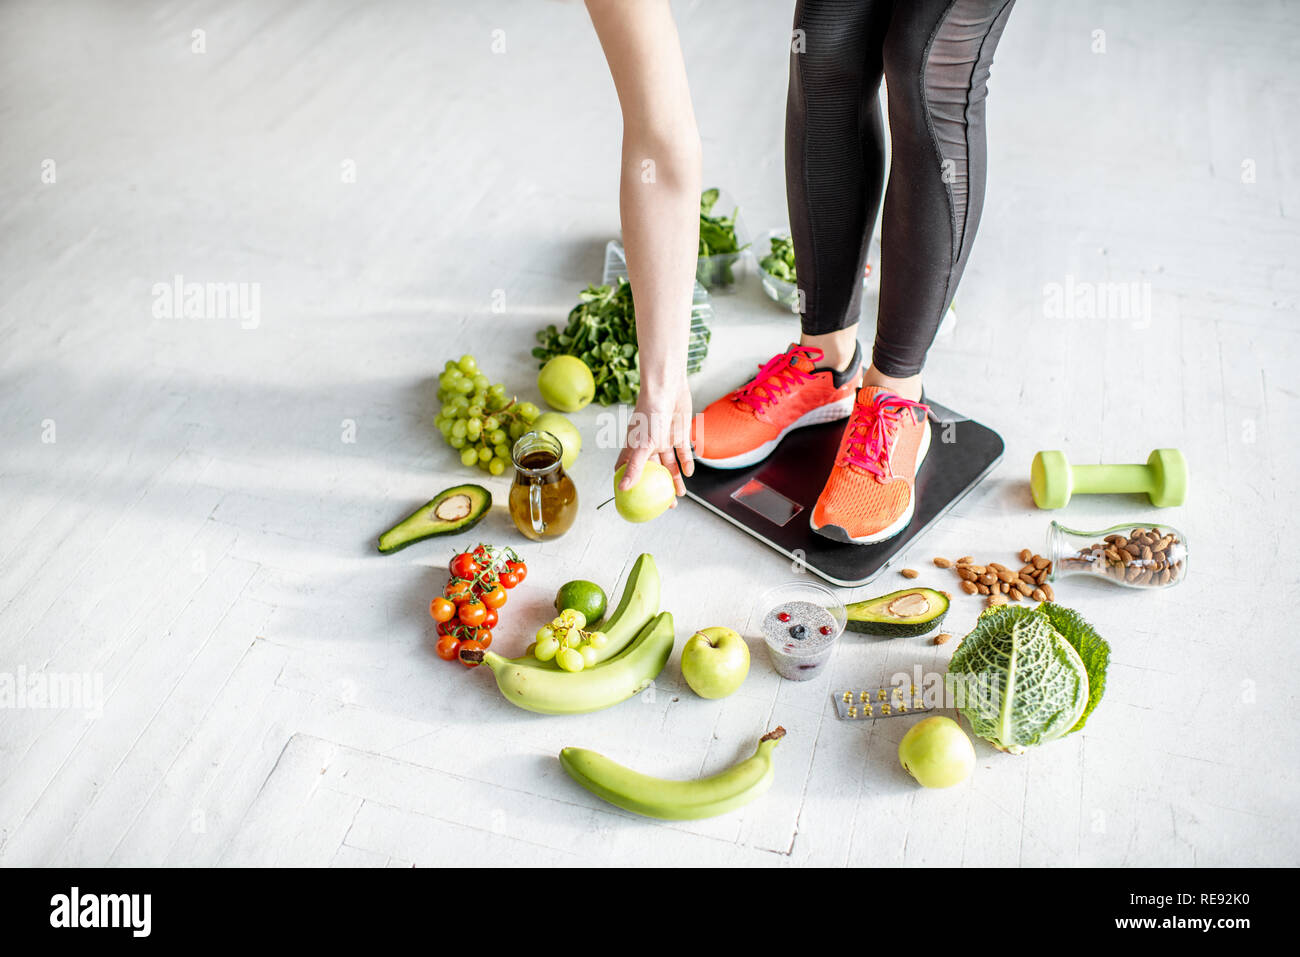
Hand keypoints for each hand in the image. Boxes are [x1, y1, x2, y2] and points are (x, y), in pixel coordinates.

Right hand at [615, 378, 693, 499]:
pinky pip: (683, 452)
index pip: (628, 469)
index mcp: (635, 447)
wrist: (667, 387)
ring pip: (669, 464)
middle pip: (653, 471)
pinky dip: (686, 462)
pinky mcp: (679, 432)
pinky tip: (689, 473)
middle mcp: (648, 444)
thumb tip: (622, 488)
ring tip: (680, 495)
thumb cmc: (650, 412)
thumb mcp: (642, 445)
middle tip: (666, 504)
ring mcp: (664, 438)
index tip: (632, 501)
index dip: (629, 484)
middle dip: (658, 488)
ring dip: (674, 479)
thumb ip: (635, 467)